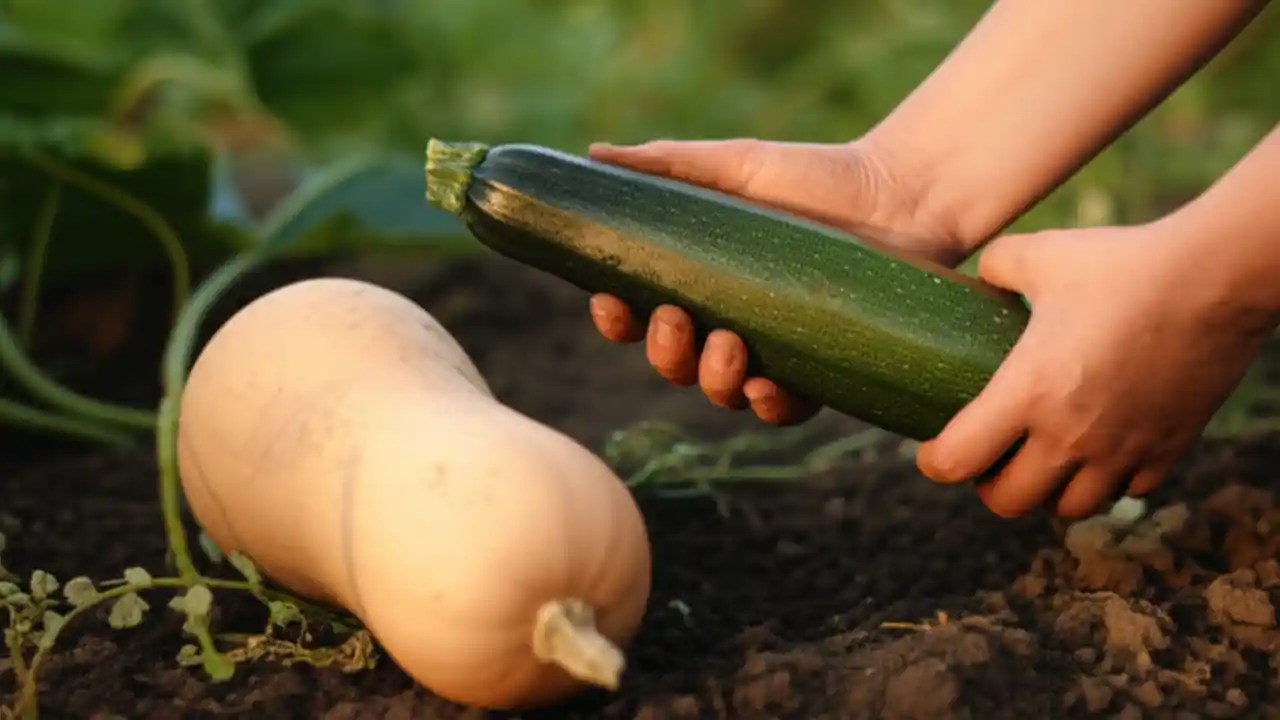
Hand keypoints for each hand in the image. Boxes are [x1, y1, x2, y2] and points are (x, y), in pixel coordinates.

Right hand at [586, 137, 971, 423]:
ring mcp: (771, 352)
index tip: (610, 301)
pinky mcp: (819, 373)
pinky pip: (782, 410)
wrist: (900, 196)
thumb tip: (595, 155)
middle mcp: (726, 323)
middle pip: (670, 361)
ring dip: (709, 378)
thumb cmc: (814, 178)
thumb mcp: (736, 167)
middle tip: (678, 319)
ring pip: (718, 390)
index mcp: (698, 280)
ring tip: (729, 344)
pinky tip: (765, 386)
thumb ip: (667, 165)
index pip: (638, 313)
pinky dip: (767, 404)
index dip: (616, 316)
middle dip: (663, 350)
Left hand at [915, 218, 1276, 517]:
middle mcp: (1071, 436)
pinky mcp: (1167, 449)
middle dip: (988, 488)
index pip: (957, 460)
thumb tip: (981, 278)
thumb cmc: (1120, 263)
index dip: (934, 463)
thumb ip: (996, 268)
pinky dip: (1108, 482)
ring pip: (1070, 509)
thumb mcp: (1040, 254)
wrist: (1214, 278)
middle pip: (1009, 503)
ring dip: (1048, 493)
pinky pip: (1129, 491)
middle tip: (986, 461)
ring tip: (1041, 463)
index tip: (930, 453)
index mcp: (1027, 393)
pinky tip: (1101, 452)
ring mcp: (1122, 449)